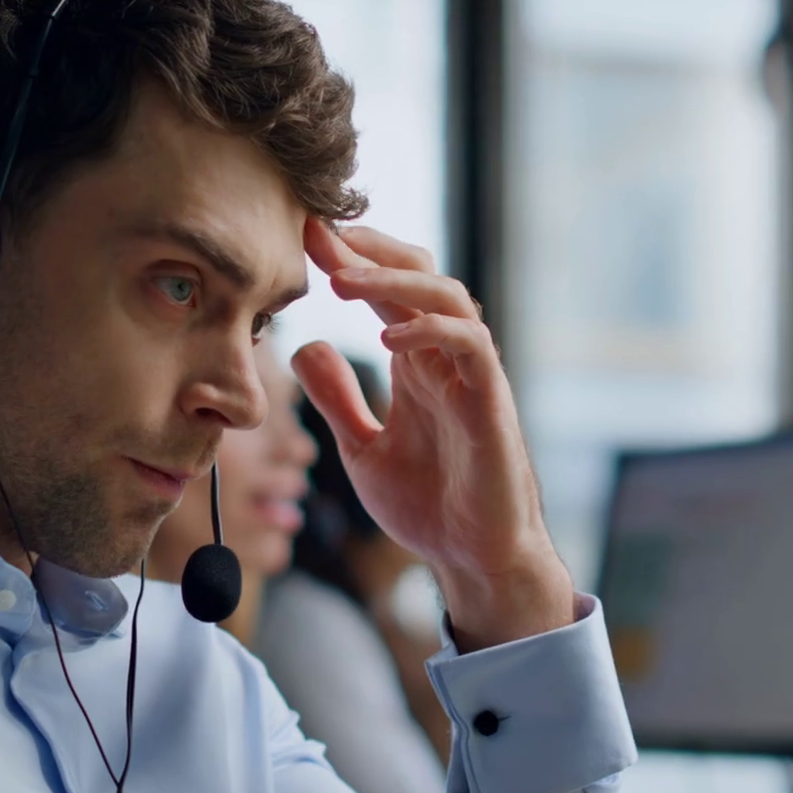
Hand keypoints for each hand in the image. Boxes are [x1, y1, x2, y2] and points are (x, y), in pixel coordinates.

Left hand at [290, 220, 576, 650]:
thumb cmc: (427, 504)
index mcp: (415, 362)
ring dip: (395, 282)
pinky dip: (432, 333)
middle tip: (318, 234)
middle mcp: (445, 357)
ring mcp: (471, 375)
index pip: (385, 291)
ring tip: (342, 280)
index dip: (349, 258)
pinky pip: (471, 346)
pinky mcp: (490, 402)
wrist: (471, 558)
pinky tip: (390, 339)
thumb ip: (338, 398)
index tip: (302, 237)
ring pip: (448, 297)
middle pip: (419, 274)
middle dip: (371, 249)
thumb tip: (305, 346)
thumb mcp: (361, 447)